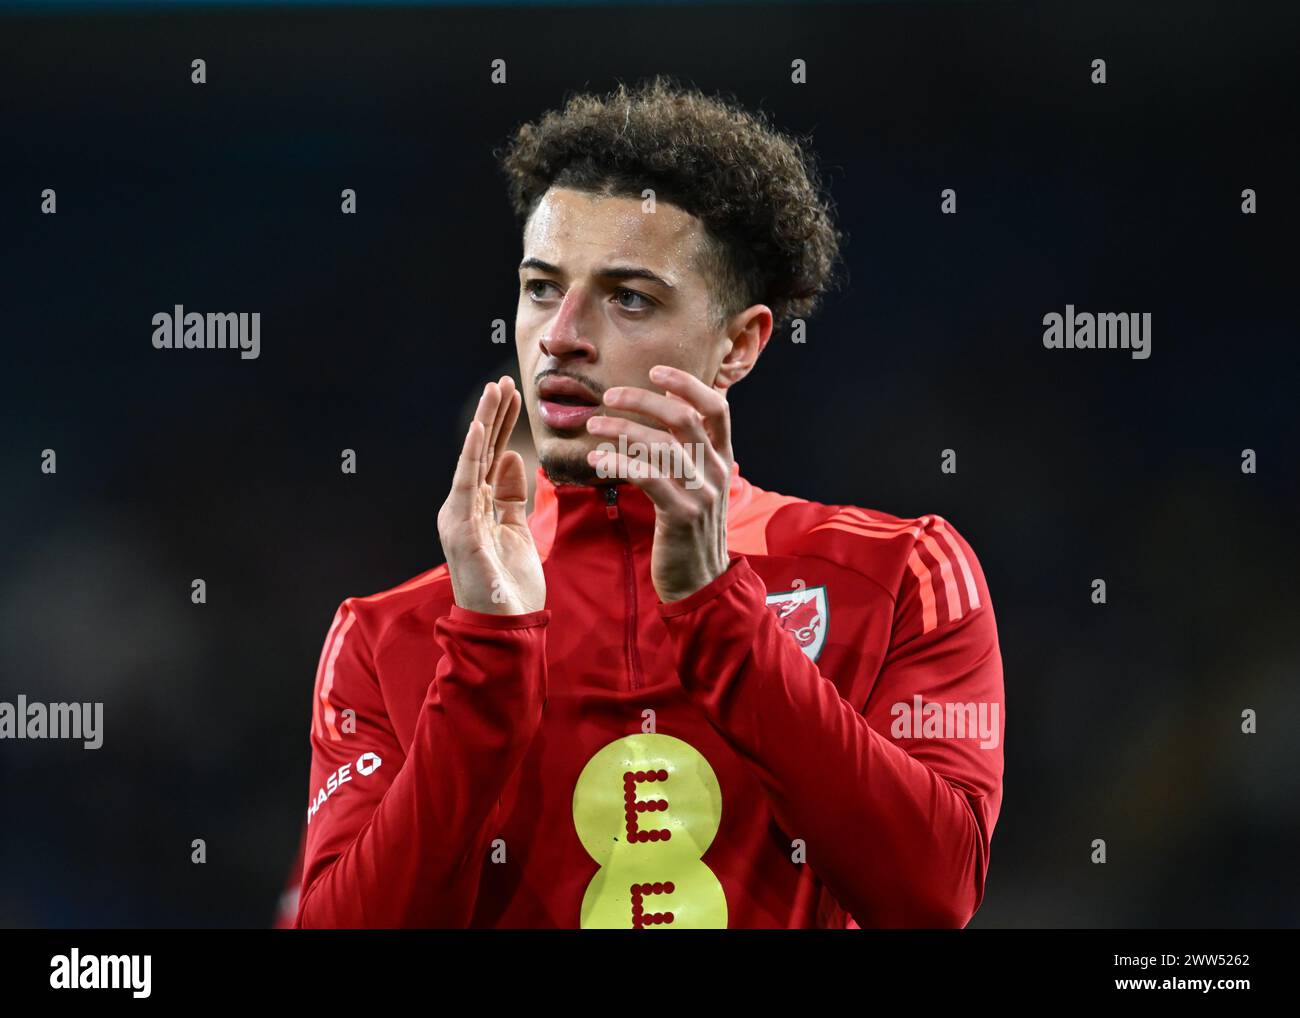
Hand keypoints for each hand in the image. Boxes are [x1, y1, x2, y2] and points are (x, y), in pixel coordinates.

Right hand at [437, 376, 545, 614]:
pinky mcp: (461, 528)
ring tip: (495, 389)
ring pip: (472, 459)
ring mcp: (459, 516)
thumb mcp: (518, 531)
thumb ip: (512, 497)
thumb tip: (513, 460)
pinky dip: (474, 454)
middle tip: (504, 379)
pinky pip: (468, 484)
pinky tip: (482, 427)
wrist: (504, 627)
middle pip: (481, 451)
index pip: (490, 457)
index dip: (501, 425)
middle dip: (494, 414)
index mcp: (477, 508)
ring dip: (485, 422)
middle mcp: (463, 507)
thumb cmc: (510, 586)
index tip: (514, 395)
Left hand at [585, 365, 732, 602]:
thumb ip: (687, 450)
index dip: (688, 383)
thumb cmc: (689, 529)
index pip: (716, 406)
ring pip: (661, 444)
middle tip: (609, 395)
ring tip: (593, 425)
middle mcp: (716, 470)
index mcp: (722, 458)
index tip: (656, 371)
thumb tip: (666, 407)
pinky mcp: (682, 515)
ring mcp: (702, 493)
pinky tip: (598, 461)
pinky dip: (620, 463)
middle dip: (642, 399)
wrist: (702, 582)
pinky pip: (649, 477)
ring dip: (621, 429)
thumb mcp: (697, 485)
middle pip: (683, 417)